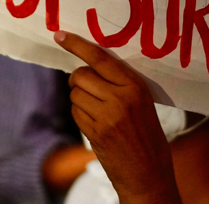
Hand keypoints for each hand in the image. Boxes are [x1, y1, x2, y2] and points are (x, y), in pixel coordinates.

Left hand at [54, 31, 181, 203]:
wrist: (149, 173)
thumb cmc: (147, 135)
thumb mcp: (143, 103)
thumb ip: (121, 84)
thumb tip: (90, 66)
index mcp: (135, 86)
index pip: (100, 58)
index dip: (77, 45)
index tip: (59, 35)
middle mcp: (121, 98)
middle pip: (81, 75)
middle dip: (78, 79)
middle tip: (86, 87)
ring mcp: (107, 116)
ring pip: (75, 93)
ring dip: (79, 98)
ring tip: (95, 109)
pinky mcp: (96, 133)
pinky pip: (76, 112)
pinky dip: (79, 114)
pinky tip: (94, 122)